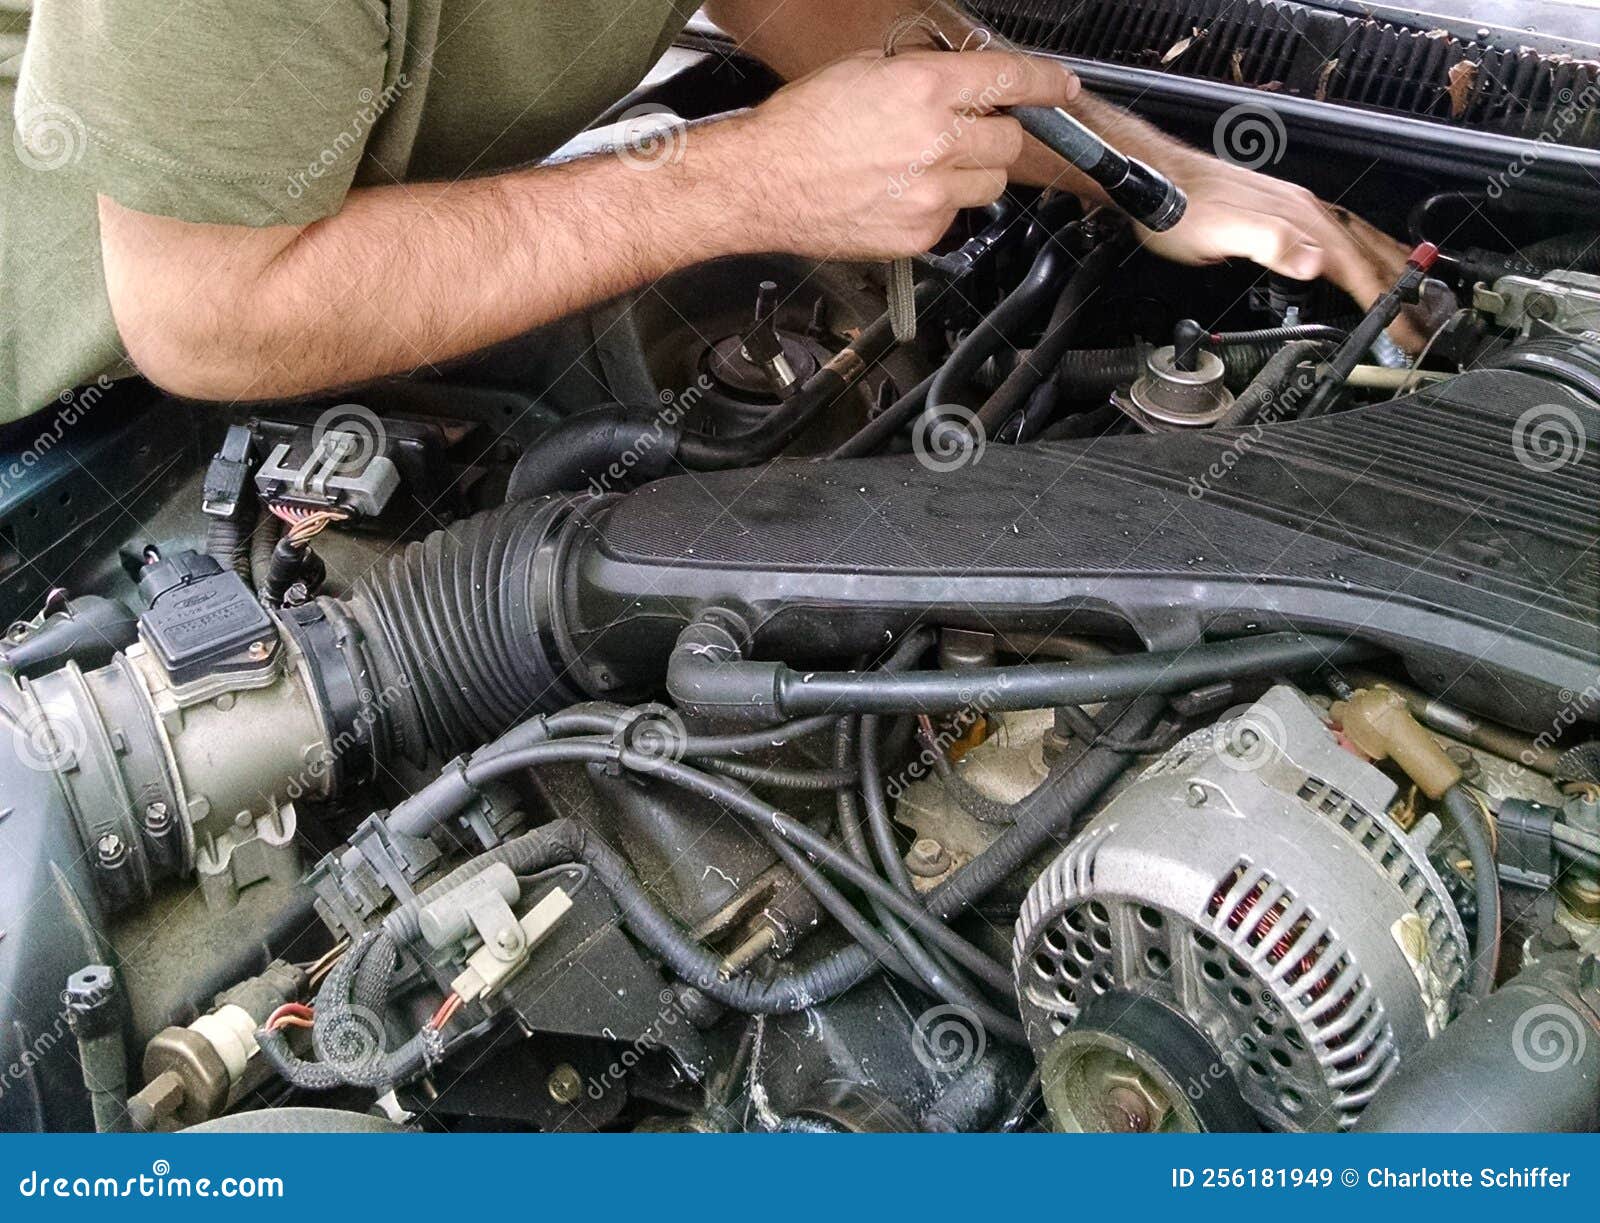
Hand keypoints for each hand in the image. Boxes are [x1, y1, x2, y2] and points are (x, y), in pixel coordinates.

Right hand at [726, 49, 1078, 259]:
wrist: (762, 184)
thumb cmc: (800, 127)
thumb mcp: (862, 71)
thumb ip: (921, 73)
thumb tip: (957, 80)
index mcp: (925, 88)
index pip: (1011, 78)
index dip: (1045, 82)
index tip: (1061, 87)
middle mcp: (936, 140)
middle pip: (1010, 140)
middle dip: (995, 133)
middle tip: (964, 133)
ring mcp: (932, 194)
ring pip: (991, 184)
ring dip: (973, 173)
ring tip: (927, 167)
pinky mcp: (920, 233)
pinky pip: (956, 218)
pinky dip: (941, 207)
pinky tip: (902, 195)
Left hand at [1138, 153, 1426, 346]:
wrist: (1154, 179)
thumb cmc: (1180, 206)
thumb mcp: (1221, 233)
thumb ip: (1269, 243)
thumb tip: (1315, 261)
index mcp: (1297, 218)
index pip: (1353, 264)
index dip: (1381, 299)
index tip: (1403, 328)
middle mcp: (1301, 209)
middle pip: (1364, 248)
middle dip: (1398, 284)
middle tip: (1423, 318)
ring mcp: (1291, 209)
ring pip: (1354, 238)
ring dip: (1385, 264)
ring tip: (1409, 285)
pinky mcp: (1277, 213)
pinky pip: (1333, 234)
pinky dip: (1356, 252)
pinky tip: (1351, 259)